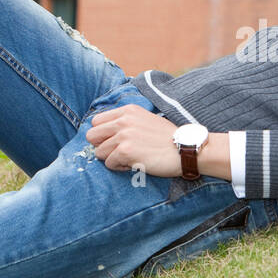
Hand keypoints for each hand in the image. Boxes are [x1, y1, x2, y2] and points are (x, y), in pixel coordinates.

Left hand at [85, 105, 231, 180]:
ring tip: (131, 159)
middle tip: (118, 152)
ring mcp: (124, 135)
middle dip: (102, 146)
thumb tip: (105, 134)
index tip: (116, 142)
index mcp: (127, 110)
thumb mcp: (145, 120)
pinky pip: (109, 163)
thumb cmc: (167, 139)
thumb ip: (126, 122)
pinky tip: (135, 164)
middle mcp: (123, 120)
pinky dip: (120, 167)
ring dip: (113, 159)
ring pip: (99, 152)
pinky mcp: (125, 151)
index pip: (96, 121)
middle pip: (92, 136)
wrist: (185, 149)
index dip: (103, 135)